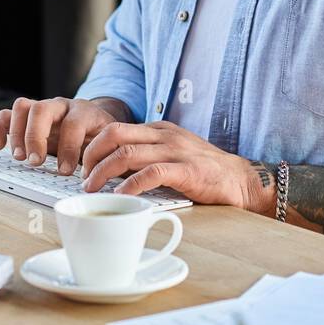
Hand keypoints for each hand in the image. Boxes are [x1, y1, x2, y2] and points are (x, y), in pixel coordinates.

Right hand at [0, 96, 118, 174]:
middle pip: (42, 108)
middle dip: (35, 137)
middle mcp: (60, 106)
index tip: (66, 170)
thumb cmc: (100, 136)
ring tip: (19, 157)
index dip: (68, 147)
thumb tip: (99, 178)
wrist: (96, 122)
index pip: (73, 123)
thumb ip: (104, 157)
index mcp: (83, 112)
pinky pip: (7, 115)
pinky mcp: (27, 117)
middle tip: (35, 162)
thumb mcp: (108, 144)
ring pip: (23, 107)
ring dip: (17, 133)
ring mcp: (42, 109)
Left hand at [80, 120, 255, 208]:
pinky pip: (151, 173)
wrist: (241, 179)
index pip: (114, 129)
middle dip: (91, 155)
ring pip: (127, 154)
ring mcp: (175, 150)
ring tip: (92, 189)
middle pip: (114, 135)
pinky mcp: (186, 170)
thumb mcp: (172, 154)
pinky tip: (120, 196)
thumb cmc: (204, 171)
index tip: (82, 167)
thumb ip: (146, 157)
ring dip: (102, 172)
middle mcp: (164, 135)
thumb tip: (111, 171)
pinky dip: (130, 185)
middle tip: (82, 178)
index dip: (92, 146)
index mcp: (158, 129)